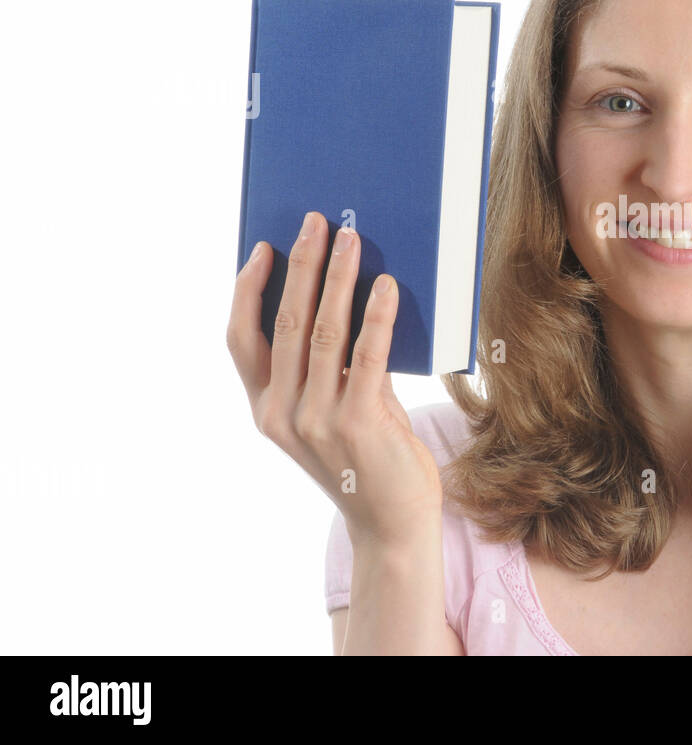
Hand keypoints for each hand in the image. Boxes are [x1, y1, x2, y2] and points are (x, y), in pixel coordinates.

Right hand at [227, 211, 442, 549]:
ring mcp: (315, 421)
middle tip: (315, 223)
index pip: (241, 340)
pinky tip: (386, 286)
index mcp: (265, 409)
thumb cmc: (371, 458)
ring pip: (321, 332)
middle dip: (300, 266)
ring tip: (352, 240)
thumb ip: (335, 365)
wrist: (394, 524)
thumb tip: (348, 293)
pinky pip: (366, 356)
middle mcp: (280, 414)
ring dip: (337, 279)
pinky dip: (376, 316)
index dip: (248, 290)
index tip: (264, 247)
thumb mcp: (337, 410)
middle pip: (284, 323)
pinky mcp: (356, 423)